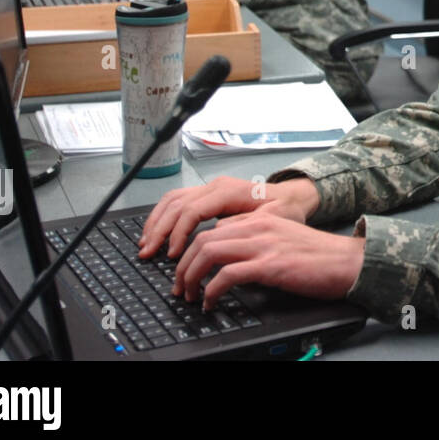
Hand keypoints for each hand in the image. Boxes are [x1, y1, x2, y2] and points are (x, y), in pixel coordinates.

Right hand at [138, 174, 319, 258]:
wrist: (293, 197)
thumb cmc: (285, 208)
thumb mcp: (273, 218)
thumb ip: (246, 223)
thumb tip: (218, 230)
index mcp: (229, 191)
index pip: (193, 209)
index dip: (178, 232)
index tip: (172, 253)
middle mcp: (216, 186)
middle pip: (177, 204)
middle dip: (159, 229)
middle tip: (147, 253)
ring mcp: (210, 188)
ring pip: (173, 200)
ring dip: (156, 222)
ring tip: (146, 244)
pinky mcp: (208, 195)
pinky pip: (179, 201)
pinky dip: (163, 216)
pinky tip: (157, 232)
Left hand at [173, 212, 364, 305]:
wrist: (348, 262)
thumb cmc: (320, 257)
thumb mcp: (284, 238)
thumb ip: (258, 240)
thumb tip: (231, 256)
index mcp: (261, 219)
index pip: (213, 229)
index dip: (192, 252)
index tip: (186, 271)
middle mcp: (259, 226)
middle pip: (203, 239)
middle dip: (182, 265)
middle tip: (179, 287)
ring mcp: (264, 244)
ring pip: (208, 252)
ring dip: (190, 277)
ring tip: (189, 296)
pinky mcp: (270, 265)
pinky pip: (226, 275)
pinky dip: (211, 291)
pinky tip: (210, 303)